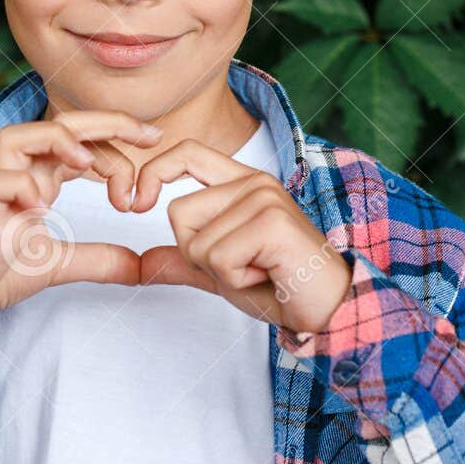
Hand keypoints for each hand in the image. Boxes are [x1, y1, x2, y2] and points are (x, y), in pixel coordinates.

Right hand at [0, 110, 160, 324]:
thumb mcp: (59, 265)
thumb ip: (100, 261)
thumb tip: (143, 267)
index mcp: (40, 178)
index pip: (81, 138)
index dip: (118, 133)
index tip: (155, 141)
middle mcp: (19, 176)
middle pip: (57, 124)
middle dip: (105, 122)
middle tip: (147, 137)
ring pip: (16, 137)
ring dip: (56, 141)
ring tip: (86, 164)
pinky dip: (18, 187)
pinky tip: (42, 209)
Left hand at [131, 138, 351, 334]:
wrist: (328, 310)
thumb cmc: (280, 286)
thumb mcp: (220, 271)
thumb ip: (182, 261)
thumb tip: (137, 262)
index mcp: (243, 183)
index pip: (187, 152)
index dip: (155, 172)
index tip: (136, 203)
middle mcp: (254, 183)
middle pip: (179, 212)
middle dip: (198, 255)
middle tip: (243, 265)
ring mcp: (265, 198)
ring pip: (197, 242)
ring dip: (221, 272)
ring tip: (260, 270)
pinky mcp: (272, 223)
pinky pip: (218, 258)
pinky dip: (236, 280)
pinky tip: (269, 275)